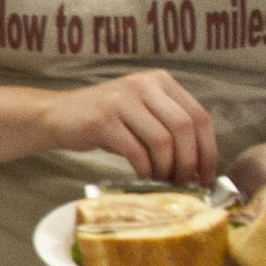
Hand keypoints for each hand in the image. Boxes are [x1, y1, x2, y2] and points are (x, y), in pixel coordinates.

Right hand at [32, 70, 220, 183]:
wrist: (58, 116)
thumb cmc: (105, 121)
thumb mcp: (141, 113)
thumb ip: (169, 128)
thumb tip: (199, 165)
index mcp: (161, 81)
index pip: (199, 116)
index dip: (208, 150)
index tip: (207, 176)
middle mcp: (144, 85)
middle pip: (185, 127)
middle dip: (190, 162)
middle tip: (185, 184)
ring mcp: (123, 100)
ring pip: (163, 140)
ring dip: (168, 168)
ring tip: (164, 183)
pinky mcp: (103, 121)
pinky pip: (136, 151)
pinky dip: (145, 171)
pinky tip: (144, 179)